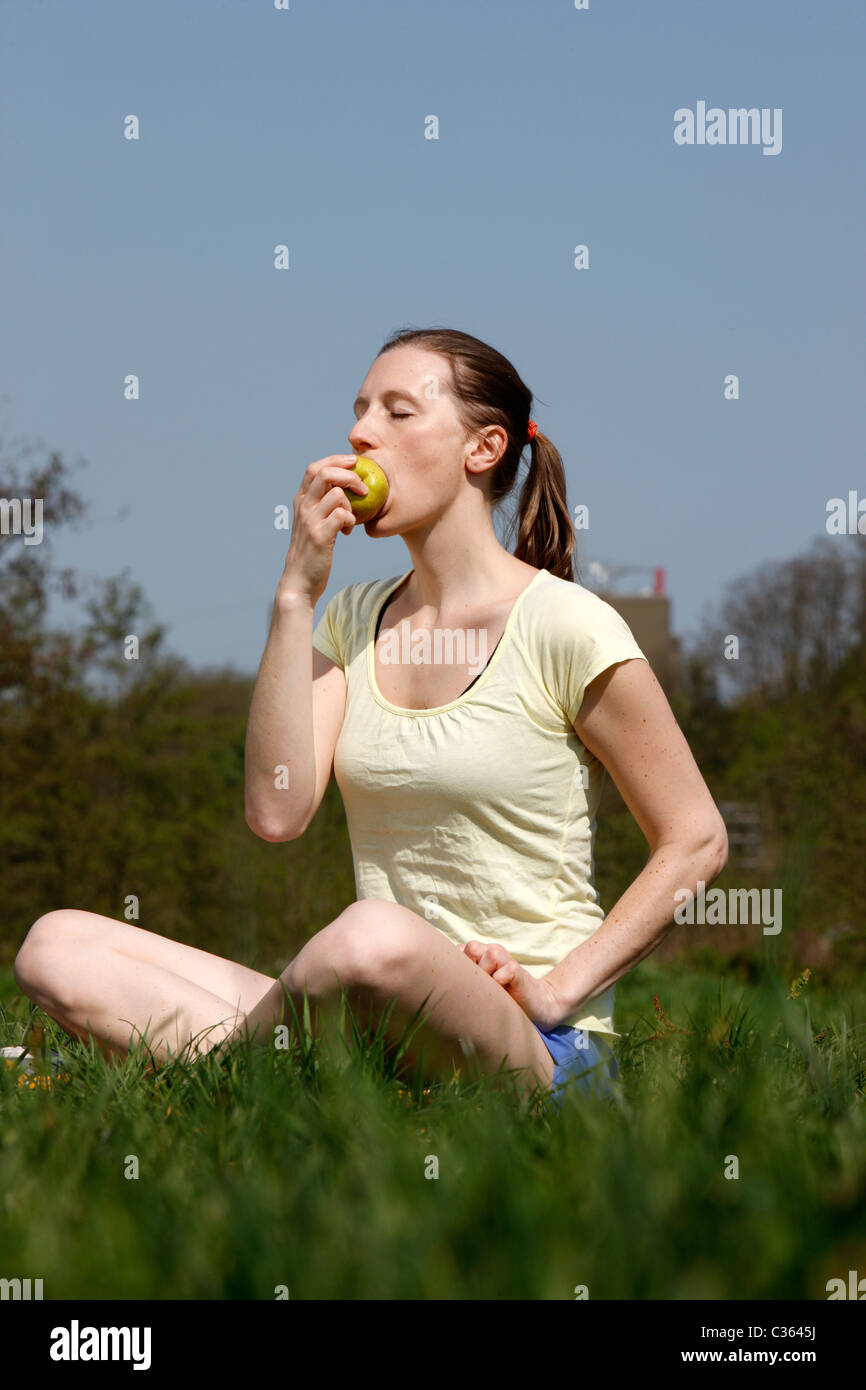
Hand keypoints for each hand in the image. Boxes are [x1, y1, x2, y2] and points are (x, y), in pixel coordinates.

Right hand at [279, 454, 368, 606]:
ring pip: (336, 493)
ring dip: (351, 504)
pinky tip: (347, 532)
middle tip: (363, 488)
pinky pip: (342, 515)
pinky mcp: (320, 537)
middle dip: (349, 474)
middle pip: (325, 473)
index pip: (314, 468)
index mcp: (301, 501)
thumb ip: (322, 506)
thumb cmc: (312, 553)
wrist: (299, 582)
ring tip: (350, 519)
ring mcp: (310, 521)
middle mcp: (303, 507)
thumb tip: (344, 489)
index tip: (354, 462)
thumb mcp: (313, 524)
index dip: (335, 460)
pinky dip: (350, 520)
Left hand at [461, 940, 568, 1031]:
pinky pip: (502, 973)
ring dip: (487, 977)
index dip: (459, 966)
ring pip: (488, 956)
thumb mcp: (480, 986)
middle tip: (481, 985)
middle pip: (472, 947)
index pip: (460, 950)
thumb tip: (439, 982)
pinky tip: (504, 992)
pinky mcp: (517, 971)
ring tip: (494, 990)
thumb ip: (465, 976)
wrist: (535, 1005)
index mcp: (481, 954)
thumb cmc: (502, 997)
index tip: (466, 983)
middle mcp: (493, 952)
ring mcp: (506, 960)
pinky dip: (500, 983)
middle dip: (472, 967)